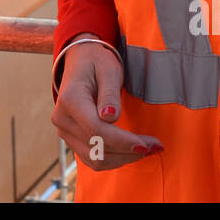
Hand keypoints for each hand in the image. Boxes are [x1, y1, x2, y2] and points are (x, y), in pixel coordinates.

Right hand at [50, 33, 162, 169]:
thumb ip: (110, 94)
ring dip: (124, 158)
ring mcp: (65, 131)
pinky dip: (115, 158)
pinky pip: (93, 158)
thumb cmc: (96, 62)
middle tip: (156, 146)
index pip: (96, 129)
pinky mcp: (72, 139)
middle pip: (97, 147)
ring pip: (95, 159)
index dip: (123, 141)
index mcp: (69, 99)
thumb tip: (110, 118)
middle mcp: (62, 119)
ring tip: (148, 149)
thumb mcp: (108, 70)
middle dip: (129, 151)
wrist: (80, 61)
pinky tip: (133, 151)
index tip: (147, 144)